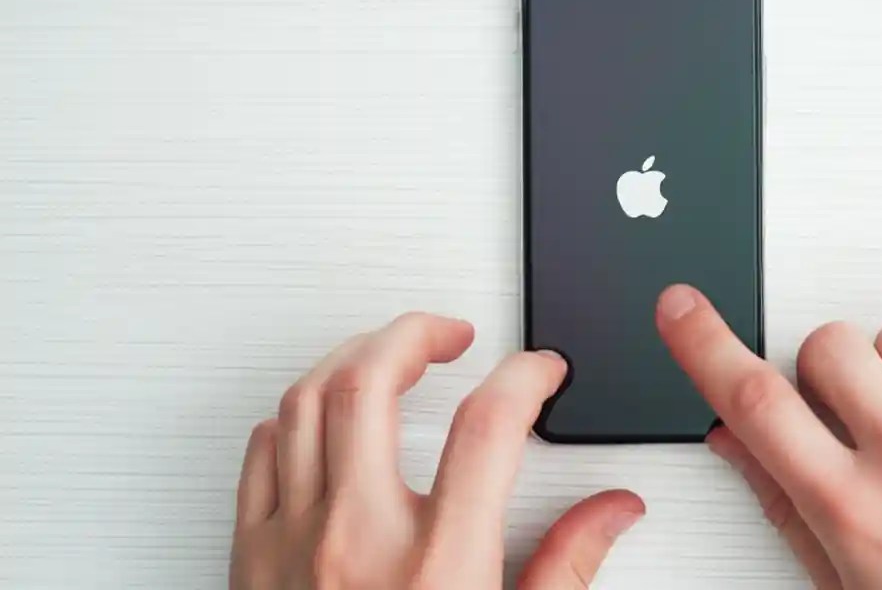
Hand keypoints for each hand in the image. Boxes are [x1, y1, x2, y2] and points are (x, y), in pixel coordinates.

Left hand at [231, 313, 643, 588]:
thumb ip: (566, 568)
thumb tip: (613, 511)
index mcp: (437, 570)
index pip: (490, 425)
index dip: (527, 376)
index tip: (541, 373)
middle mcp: (357, 543)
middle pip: (371, 382)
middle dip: (416, 332)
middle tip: (451, 335)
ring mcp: (292, 545)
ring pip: (306, 403)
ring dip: (354, 359)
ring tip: (392, 357)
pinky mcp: (250, 559)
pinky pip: (260, 454)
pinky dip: (295, 415)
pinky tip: (327, 419)